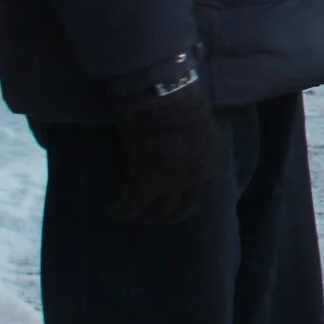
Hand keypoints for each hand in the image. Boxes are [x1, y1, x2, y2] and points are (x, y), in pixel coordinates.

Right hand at [107, 73, 224, 224]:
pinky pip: (131, 204)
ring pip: (157, 211)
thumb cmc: (186, 109)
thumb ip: (200, 148)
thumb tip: (192, 151)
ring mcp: (170, 185)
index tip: (179, 208)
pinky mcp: (145, 185)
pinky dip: (120, 209)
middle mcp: (194, 181)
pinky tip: (112, 211)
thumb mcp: (203, 131)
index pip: (203, 195)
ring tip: (133, 214)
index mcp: (211, 166)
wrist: (168, 105)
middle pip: (182, 209)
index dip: (189, 203)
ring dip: (145, 215)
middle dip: (169, 216)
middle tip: (155, 217)